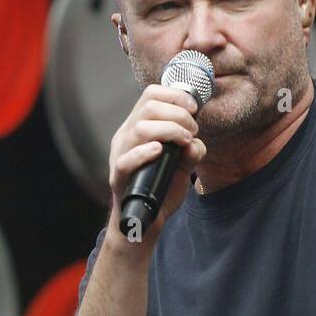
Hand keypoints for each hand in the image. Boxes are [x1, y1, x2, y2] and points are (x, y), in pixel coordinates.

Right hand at [107, 83, 206, 243]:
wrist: (147, 219)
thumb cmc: (162, 187)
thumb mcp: (183, 165)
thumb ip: (191, 151)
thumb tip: (196, 143)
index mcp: (139, 127)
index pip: (151, 95)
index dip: (175, 96)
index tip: (194, 109)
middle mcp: (127, 137)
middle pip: (149, 107)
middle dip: (178, 114)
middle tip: (192, 132)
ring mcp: (120, 156)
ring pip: (140, 128)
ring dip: (170, 130)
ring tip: (185, 141)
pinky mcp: (119, 178)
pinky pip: (125, 160)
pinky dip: (144, 152)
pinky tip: (160, 151)